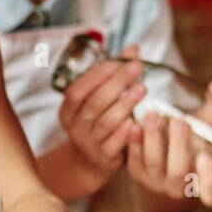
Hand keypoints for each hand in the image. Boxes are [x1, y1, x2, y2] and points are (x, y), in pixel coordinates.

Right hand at [58, 44, 146, 173]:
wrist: (91, 162)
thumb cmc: (98, 122)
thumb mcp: (99, 99)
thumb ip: (114, 75)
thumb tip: (134, 48)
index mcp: (68, 111)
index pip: (77, 90)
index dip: (97, 75)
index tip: (120, 62)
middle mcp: (74, 127)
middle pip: (93, 103)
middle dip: (116, 83)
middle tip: (137, 68)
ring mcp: (88, 143)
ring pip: (105, 123)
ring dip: (125, 104)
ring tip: (143, 88)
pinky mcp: (103, 158)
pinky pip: (114, 145)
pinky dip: (125, 133)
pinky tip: (136, 121)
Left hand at [125, 80, 211, 206]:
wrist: (161, 165)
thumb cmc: (191, 144)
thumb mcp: (206, 132)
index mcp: (204, 183)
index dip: (210, 180)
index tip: (206, 156)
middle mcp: (180, 187)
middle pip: (179, 172)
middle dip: (178, 146)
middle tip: (179, 121)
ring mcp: (156, 182)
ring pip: (154, 164)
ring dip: (153, 138)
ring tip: (153, 115)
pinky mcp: (136, 174)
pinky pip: (134, 160)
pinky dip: (134, 142)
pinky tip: (133, 124)